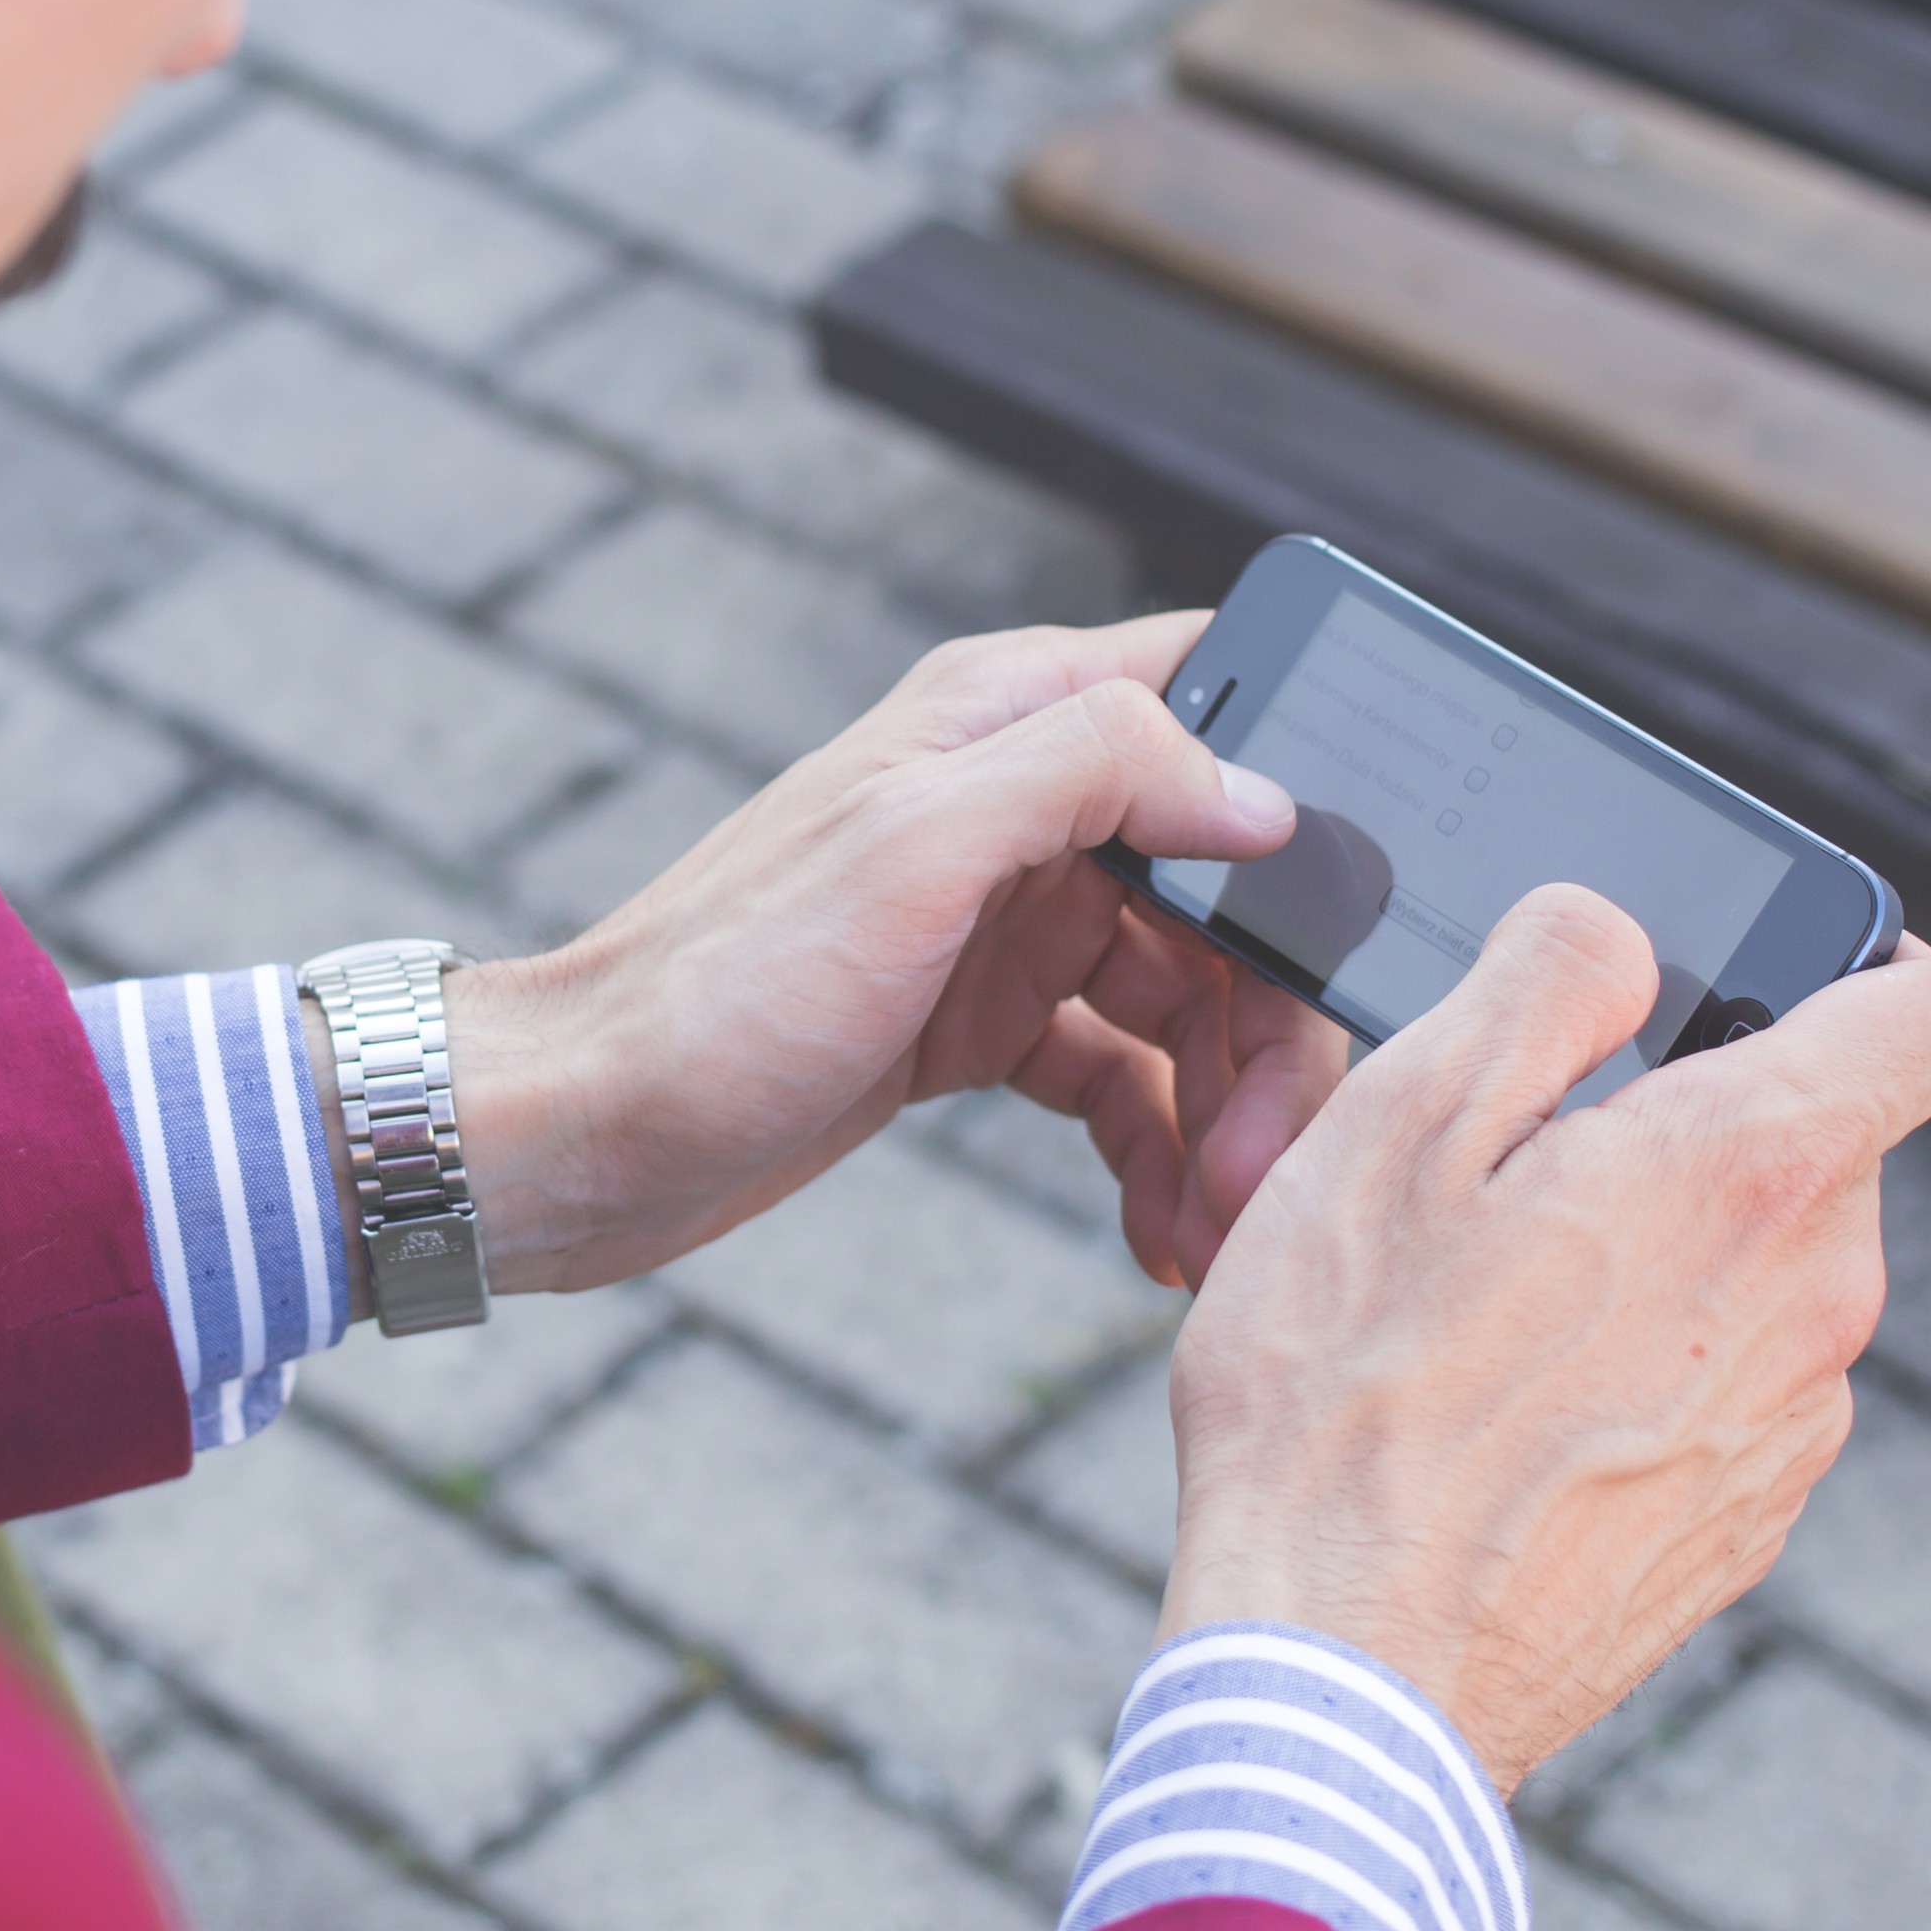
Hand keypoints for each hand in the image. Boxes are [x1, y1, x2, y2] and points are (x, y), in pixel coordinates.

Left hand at [442, 615, 1360, 1295]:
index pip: (1222, 696)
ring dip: (1226, 1113)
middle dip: (1272, 1028)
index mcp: (1003, 718)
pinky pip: (1120, 1077)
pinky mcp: (976, 1024)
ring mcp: (1000, 922)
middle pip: (1230, 891)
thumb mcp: (911, 852)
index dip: (1311, 799)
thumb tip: (1259, 787)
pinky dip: (1157, 1151)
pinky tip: (1163, 1233)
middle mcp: (1014, 807)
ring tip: (1215, 1226)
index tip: (1351, 932)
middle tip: (1271, 1163)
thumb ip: (1089, 772)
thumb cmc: (716, 991)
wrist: (579, 1138)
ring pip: (1187, 998)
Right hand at [1160, 885, 1930, 1791]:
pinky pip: (1723, 1393)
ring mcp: (1793, 1427)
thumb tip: (1618, 929)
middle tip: (1512, 1177)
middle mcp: (1817, 1297)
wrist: (1344, 1674)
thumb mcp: (1396, 1127)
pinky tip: (1504, 1421)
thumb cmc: (1345, 1402)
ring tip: (1483, 1315)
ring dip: (1653, 1261)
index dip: (1859, 969)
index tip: (1756, 987)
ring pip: (1759, 1274)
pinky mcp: (1746, 1526)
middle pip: (1813, 1145)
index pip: (1929, 1015)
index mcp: (1751, 1168)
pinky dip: (1638, 1378)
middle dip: (1685, 1131)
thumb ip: (1541, 983)